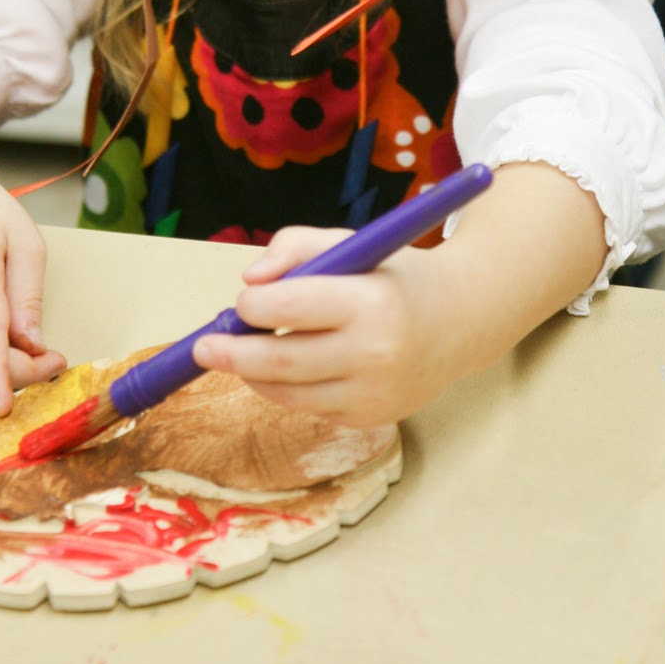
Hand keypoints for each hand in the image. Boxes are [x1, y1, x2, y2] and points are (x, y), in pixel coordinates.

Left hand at [191, 224, 452, 427]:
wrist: (461, 322)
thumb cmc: (395, 275)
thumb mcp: (354, 243)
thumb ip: (297, 247)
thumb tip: (249, 278)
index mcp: (371, 302)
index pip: (293, 306)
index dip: (255, 305)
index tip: (241, 300)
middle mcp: (375, 354)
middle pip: (282, 362)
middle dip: (233, 354)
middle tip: (203, 348)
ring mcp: (373, 395)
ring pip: (290, 393)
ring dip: (254, 374)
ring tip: (236, 354)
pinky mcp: (369, 420)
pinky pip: (311, 407)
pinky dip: (290, 388)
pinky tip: (289, 367)